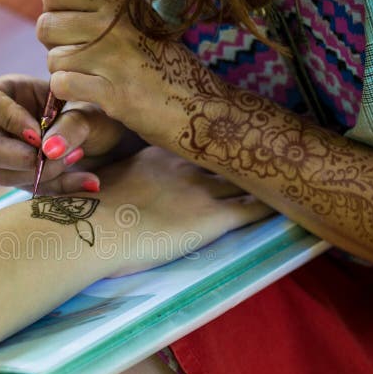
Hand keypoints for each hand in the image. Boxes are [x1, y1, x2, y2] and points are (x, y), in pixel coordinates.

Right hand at [0, 74, 136, 193]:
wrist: (103, 131)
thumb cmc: (90, 109)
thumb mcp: (87, 111)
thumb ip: (69, 125)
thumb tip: (48, 151)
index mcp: (4, 93)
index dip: (7, 119)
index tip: (38, 133)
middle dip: (17, 158)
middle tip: (49, 156)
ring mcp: (4, 156)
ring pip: (1, 175)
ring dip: (42, 173)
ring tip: (75, 157)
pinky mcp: (21, 178)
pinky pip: (31, 190)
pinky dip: (61, 188)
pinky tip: (88, 181)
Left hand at [37, 0, 227, 148]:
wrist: (198, 106)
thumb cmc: (161, 62)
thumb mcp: (138, 17)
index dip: (55, 11)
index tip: (72, 27)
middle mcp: (115, 23)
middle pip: (46, 25)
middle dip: (55, 44)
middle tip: (79, 57)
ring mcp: (113, 58)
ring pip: (52, 57)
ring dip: (64, 71)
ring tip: (90, 76)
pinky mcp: (111, 92)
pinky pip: (62, 84)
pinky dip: (68, 92)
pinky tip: (88, 92)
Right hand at [94, 147, 272, 275]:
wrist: (90, 227)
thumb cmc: (83, 210)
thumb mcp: (95, 183)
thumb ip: (107, 180)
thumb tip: (95, 186)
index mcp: (156, 157)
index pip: (194, 147)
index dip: (210, 147)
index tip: (223, 145)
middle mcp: (184, 167)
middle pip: (223, 157)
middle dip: (241, 156)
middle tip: (264, 152)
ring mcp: (201, 191)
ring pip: (245, 179)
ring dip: (263, 177)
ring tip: (288, 173)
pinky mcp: (213, 219)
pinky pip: (254, 210)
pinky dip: (273, 206)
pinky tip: (289, 203)